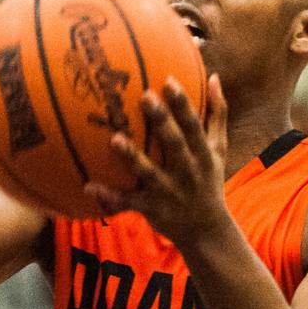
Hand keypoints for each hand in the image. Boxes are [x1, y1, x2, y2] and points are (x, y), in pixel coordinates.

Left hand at [84, 75, 229, 248]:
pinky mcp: (151, 209)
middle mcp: (186, 172)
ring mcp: (167, 192)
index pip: (193, 125)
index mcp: (203, 155)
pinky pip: (127, 202)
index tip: (169, 80)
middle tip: (144, 95)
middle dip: (162, 121)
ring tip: (114, 139)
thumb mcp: (219, 150)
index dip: (183, 104)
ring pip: (148, 172)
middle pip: (174, 144)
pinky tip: (88, 186)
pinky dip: (108, 197)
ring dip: (132, 157)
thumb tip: (215, 77)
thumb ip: (217, 115)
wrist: (206, 231)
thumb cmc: (208, 181)